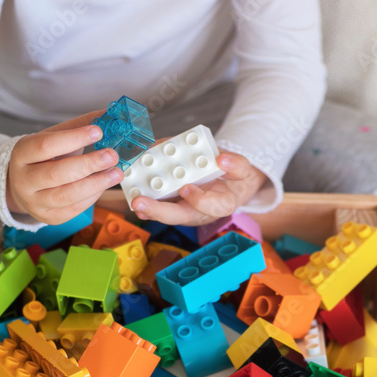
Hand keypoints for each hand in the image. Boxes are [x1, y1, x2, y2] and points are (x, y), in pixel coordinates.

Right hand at [6, 110, 123, 223]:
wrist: (26, 185)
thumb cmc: (44, 157)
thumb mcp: (55, 137)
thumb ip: (80, 126)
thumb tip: (111, 114)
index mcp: (21, 154)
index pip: (46, 146)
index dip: (73, 139)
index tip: (98, 131)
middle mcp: (23, 181)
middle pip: (56, 174)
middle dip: (88, 164)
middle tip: (112, 155)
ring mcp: (34, 202)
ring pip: (66, 196)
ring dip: (96, 184)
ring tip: (116, 173)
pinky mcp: (49, 218)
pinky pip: (74, 209)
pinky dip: (92, 196)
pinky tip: (104, 185)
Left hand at [130, 152, 266, 225]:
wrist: (227, 184)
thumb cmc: (233, 179)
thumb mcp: (243, 171)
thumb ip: (236, 165)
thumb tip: (221, 159)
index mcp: (220, 205)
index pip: (211, 207)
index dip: (199, 200)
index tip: (187, 188)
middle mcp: (198, 211)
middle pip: (178, 216)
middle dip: (158, 211)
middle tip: (140, 203)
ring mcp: (183, 209)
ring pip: (164, 212)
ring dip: (146, 207)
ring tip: (132, 198)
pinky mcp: (172, 202)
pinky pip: (157, 201)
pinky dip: (145, 195)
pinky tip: (132, 187)